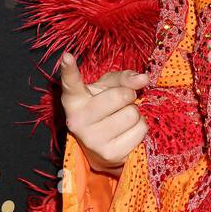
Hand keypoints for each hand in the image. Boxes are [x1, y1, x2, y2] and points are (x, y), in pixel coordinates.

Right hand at [59, 52, 149, 175]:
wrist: (100, 146)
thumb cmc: (104, 109)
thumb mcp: (108, 89)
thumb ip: (124, 78)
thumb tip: (143, 79)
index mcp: (74, 100)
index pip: (72, 83)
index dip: (69, 69)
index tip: (66, 56)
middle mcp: (78, 121)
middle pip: (120, 96)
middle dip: (128, 96)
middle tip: (120, 104)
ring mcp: (93, 140)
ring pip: (133, 114)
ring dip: (134, 114)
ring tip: (121, 119)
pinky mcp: (110, 154)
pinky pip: (141, 130)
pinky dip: (139, 128)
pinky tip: (126, 132)